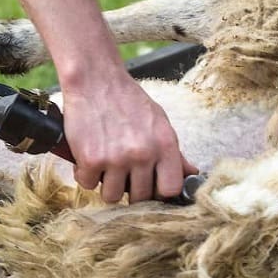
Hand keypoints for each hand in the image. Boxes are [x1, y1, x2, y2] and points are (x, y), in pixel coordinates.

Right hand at [62, 65, 197, 203]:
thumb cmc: (128, 101)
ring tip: (106, 166)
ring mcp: (116, 158)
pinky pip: (88, 184)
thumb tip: (192, 173)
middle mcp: (143, 154)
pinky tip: (89, 159)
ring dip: (107, 185)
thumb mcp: (159, 123)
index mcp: (165, 145)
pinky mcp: (90, 159)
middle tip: (123, 173)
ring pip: (113, 196)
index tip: (151, 188)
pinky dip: (86, 175)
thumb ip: (174, 152)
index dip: (160, 193)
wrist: (95, 79)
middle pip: (141, 197)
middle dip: (131, 189)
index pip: (171, 189)